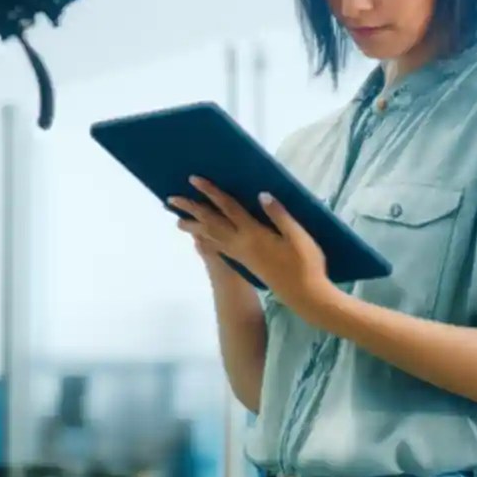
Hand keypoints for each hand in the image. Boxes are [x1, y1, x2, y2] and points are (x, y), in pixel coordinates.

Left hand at [169, 176, 340, 322]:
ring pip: (210, 237)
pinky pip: (217, 248)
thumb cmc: (305, 264)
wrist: (304, 295)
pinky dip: (206, 241)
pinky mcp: (243, 262)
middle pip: (210, 223)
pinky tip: (201, 239)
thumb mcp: (297, 236)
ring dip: (193, 227)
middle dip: (191, 209)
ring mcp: (240, 254)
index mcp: (253, 234)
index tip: (194, 180)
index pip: (227, 208)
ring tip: (178, 220)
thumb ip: (278, 215)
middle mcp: (240, 243)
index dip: (211, 192)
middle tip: (171, 199)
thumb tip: (261, 195)